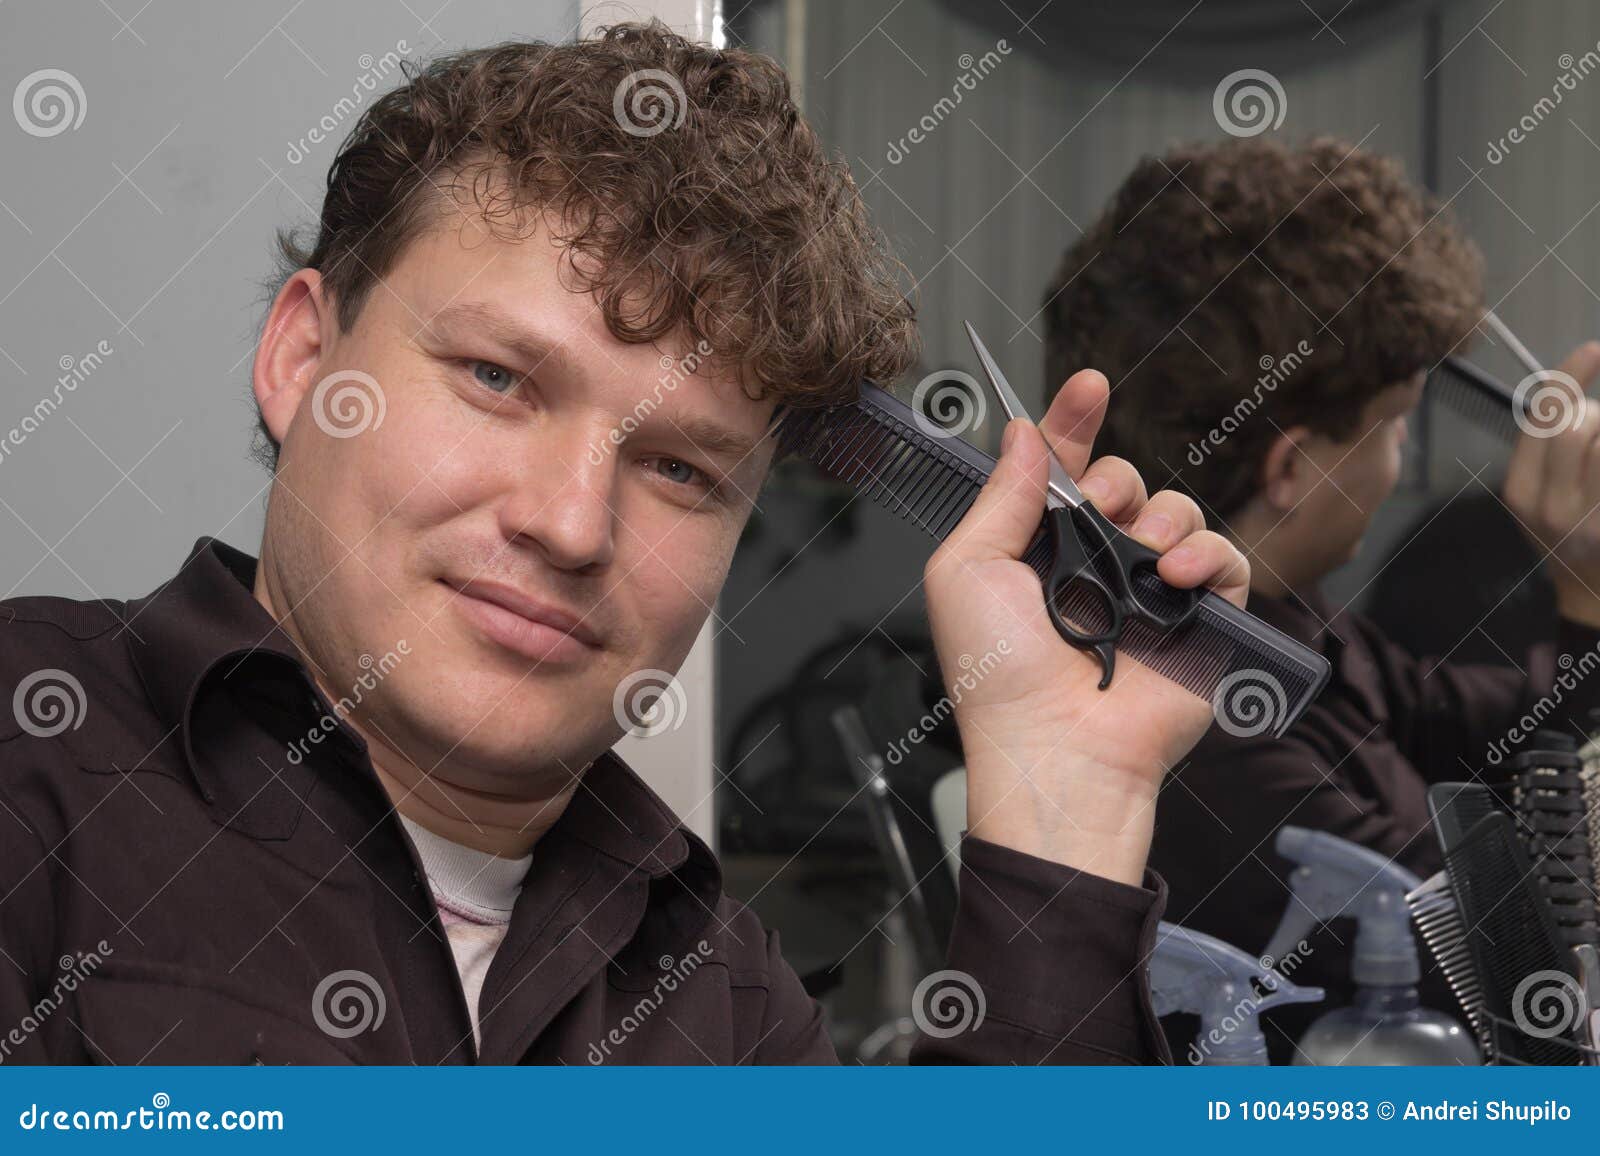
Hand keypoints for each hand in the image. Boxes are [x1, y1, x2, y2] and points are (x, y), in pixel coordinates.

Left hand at [922, 369, 1248, 885]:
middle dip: (1114, 478)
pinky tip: (1177, 573)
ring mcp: (1148, 594)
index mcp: (1035, 551)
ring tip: (1138, 551)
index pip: (1061, 472)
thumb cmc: (997, 672)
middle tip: (1099, 508)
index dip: (1073, 425)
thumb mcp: (968, 570)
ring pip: (1174, 511)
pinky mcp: (1199, 622)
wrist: (1054, 745)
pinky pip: (1224, 559)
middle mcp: (1093, 567)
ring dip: (1158, 516)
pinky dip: (1207, 553)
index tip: (1088, 387)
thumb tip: (1022, 433)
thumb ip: (1000, 496)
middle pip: (1123, 481)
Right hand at [1504, 341, 1599, 627]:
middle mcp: (1549, 507)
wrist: (1592, 596)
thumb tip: (1570, 394)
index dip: (1569, 376)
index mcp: (1520, 491)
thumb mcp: (1538, 498)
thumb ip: (1547, 452)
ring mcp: (1586, 520)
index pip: (1540, 420)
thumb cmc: (1569, 538)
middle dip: (1598, 415)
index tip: (1593, 348)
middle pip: (1576, 427)